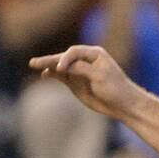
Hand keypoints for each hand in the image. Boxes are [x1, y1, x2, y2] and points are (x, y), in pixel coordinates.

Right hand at [28, 45, 144, 121]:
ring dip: (48, 66)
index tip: (61, 69)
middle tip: (34, 62)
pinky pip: (61, 76)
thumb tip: (62, 66)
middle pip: (63, 58)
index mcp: (94, 54)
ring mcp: (79, 71)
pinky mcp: (75, 82)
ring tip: (34, 65)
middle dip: (50, 60)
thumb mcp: (100, 77)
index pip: (74, 52)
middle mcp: (84, 60)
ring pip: (60, 66)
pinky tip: (44, 75)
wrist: (124, 105)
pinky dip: (52, 75)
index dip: (65, 59)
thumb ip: (81, 69)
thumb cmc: (116, 88)